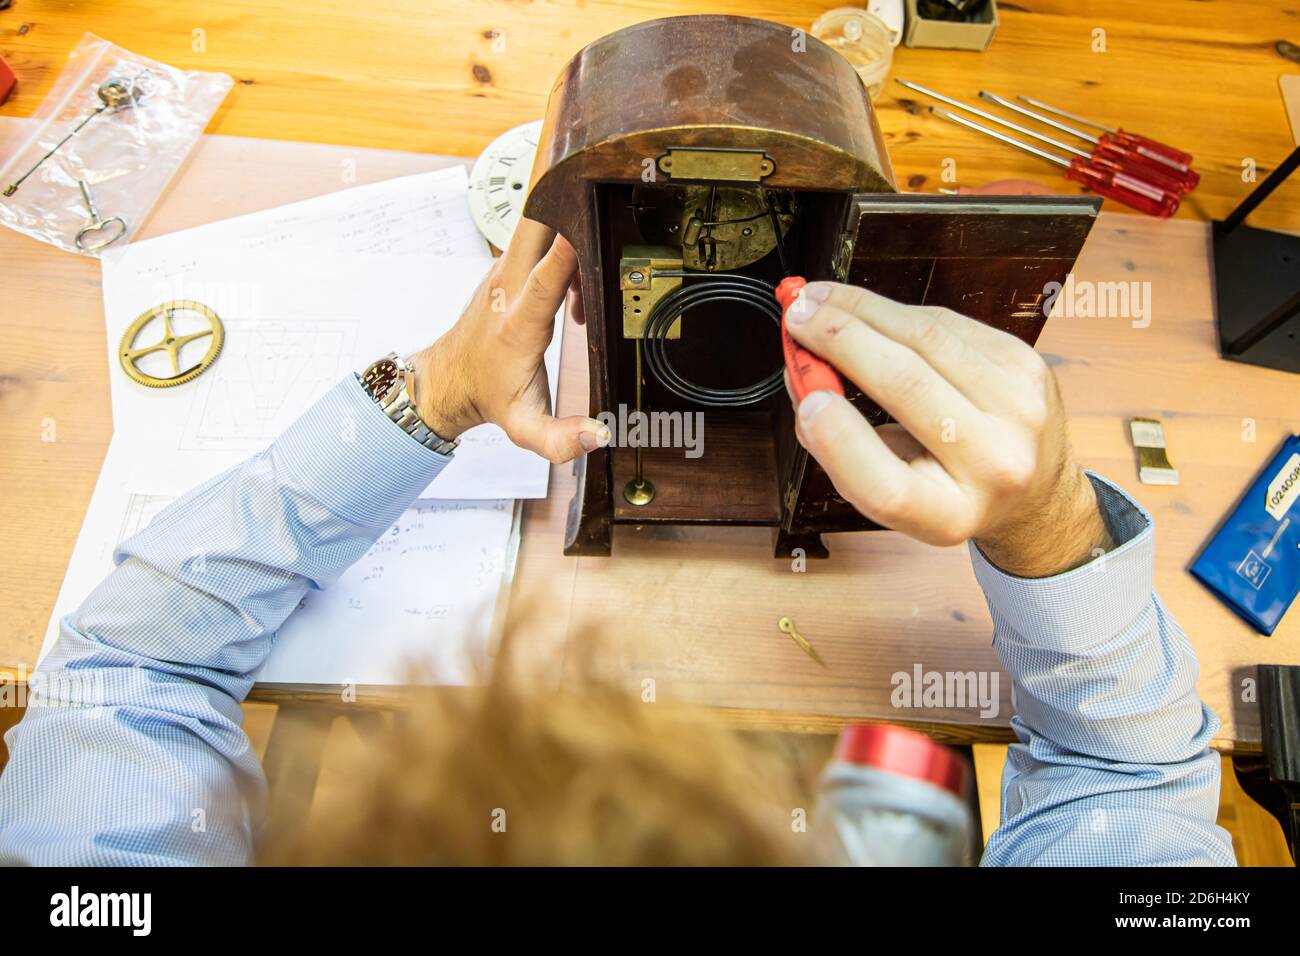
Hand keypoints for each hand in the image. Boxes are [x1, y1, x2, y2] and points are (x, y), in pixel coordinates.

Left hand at [409, 219, 608, 463]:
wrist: (450, 378)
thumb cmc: (489, 395)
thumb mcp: (524, 427)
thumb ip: (559, 438)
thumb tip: (599, 435)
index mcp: (517, 327)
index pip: (545, 280)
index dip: (567, 254)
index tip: (586, 228)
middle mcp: (507, 289)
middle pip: (537, 226)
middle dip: (568, 207)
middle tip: (599, 205)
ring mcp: (505, 269)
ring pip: (541, 225)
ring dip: (573, 234)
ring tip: (590, 285)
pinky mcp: (508, 263)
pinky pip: (540, 238)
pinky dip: (564, 248)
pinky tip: (573, 291)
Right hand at [785, 282, 1112, 577]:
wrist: (1034, 490)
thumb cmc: (945, 488)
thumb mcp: (889, 493)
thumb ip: (839, 448)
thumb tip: (804, 371)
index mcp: (949, 515)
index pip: (887, 486)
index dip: (838, 441)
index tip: (805, 399)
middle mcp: (995, 464)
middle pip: (906, 385)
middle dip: (840, 339)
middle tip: (797, 316)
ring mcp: (1019, 407)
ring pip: (926, 336)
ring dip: (862, 309)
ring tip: (820, 299)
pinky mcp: (1026, 364)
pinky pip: (946, 322)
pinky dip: (897, 313)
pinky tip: (867, 311)